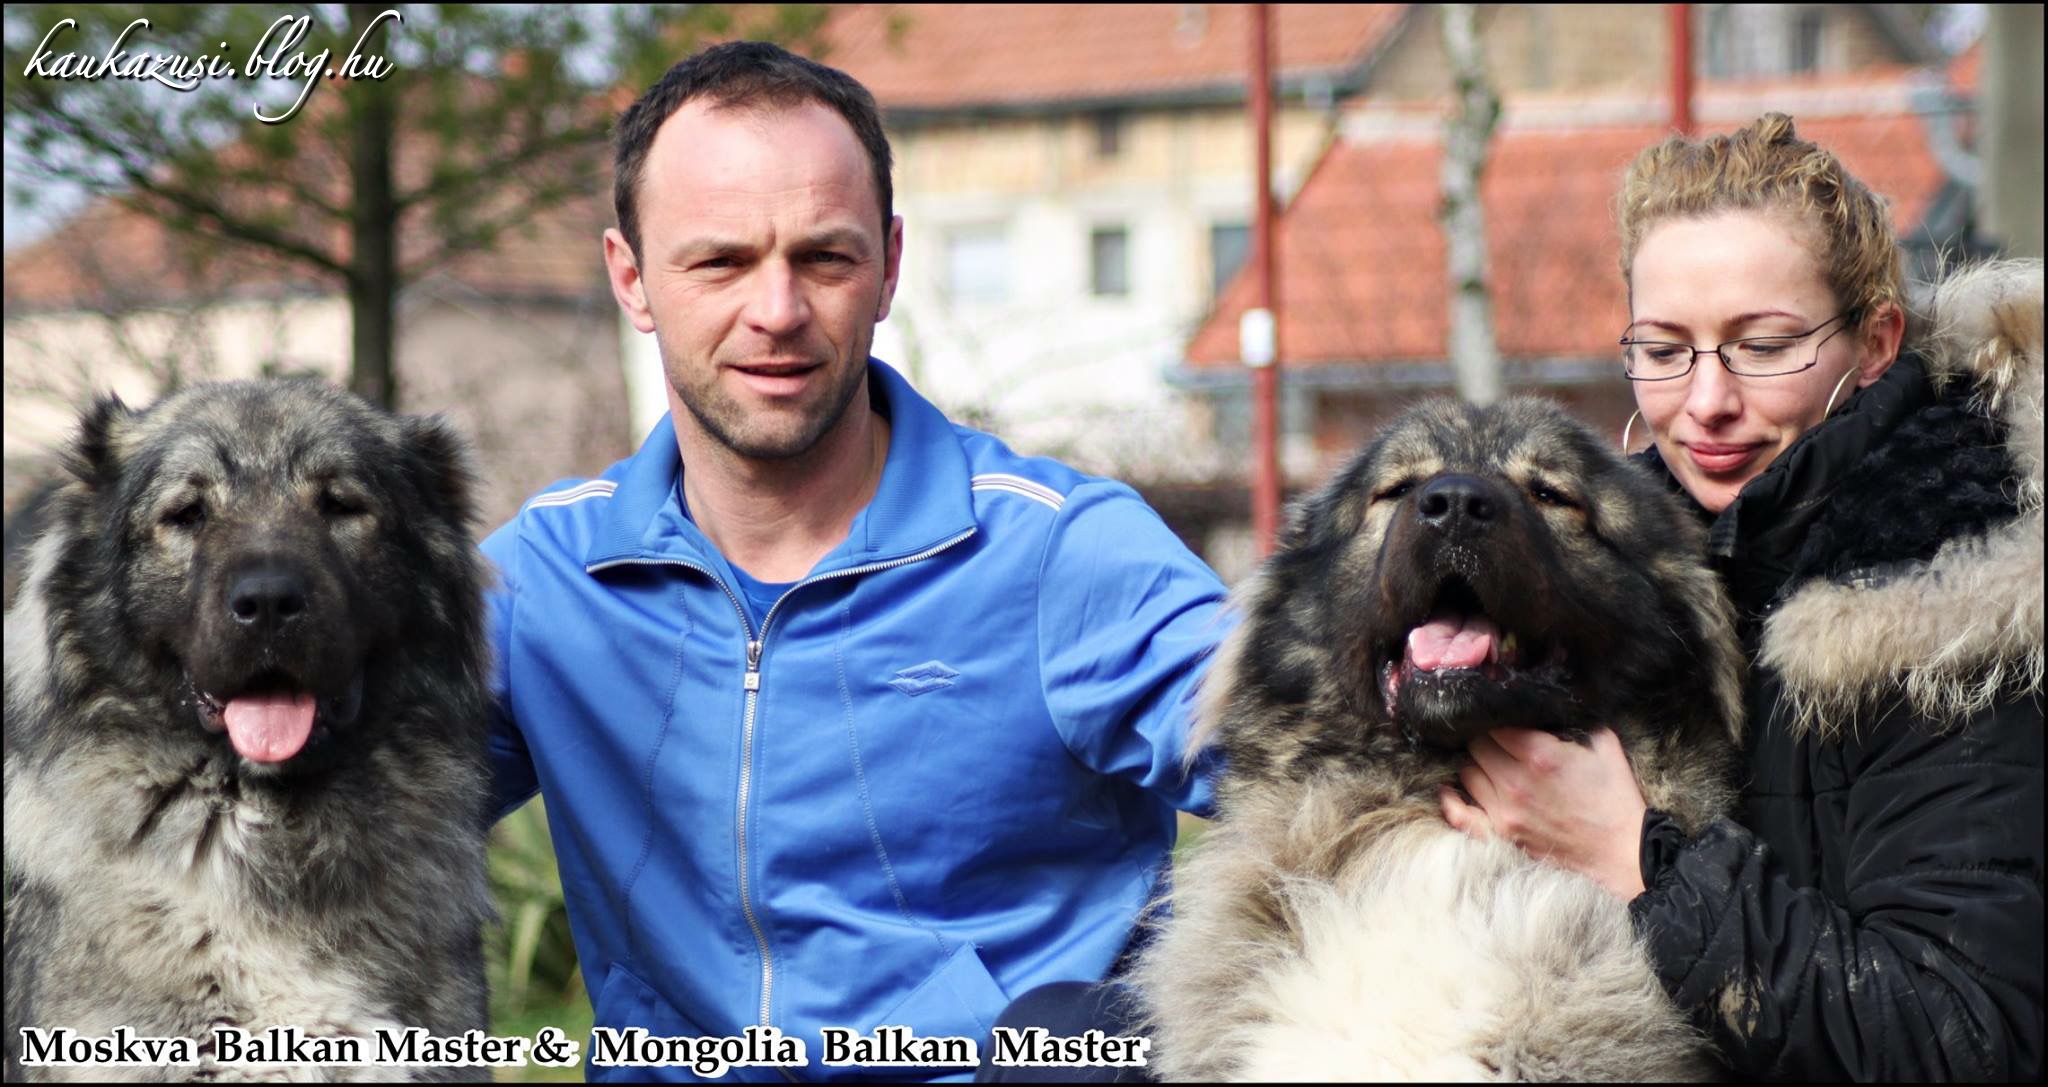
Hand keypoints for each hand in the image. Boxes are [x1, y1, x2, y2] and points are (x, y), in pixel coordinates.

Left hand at [1438, 726, 1648, 899]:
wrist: (1622, 852)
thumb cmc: (1615, 797)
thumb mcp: (1603, 744)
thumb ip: (1572, 719)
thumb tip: (1548, 704)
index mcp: (1539, 755)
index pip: (1493, 723)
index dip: (1497, 717)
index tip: (1502, 717)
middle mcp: (1515, 782)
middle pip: (1475, 746)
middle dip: (1486, 739)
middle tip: (1498, 741)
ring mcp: (1504, 811)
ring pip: (1466, 773)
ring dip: (1476, 765)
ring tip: (1489, 764)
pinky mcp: (1501, 835)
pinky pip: (1459, 813)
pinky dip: (1452, 800)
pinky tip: (1452, 789)